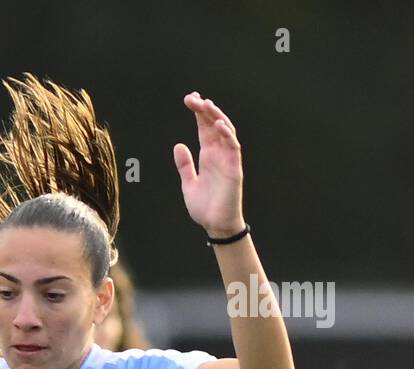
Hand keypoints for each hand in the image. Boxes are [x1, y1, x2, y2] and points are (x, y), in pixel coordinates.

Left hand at [173, 91, 244, 235]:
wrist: (215, 225)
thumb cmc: (205, 206)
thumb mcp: (188, 183)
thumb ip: (185, 165)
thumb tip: (178, 145)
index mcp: (208, 155)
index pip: (204, 128)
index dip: (198, 113)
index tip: (189, 99)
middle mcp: (219, 154)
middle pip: (214, 125)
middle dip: (204, 110)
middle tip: (192, 97)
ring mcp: (228, 160)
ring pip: (226, 132)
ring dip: (217, 117)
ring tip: (206, 104)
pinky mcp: (234, 169)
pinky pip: (233, 148)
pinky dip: (228, 135)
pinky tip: (219, 125)